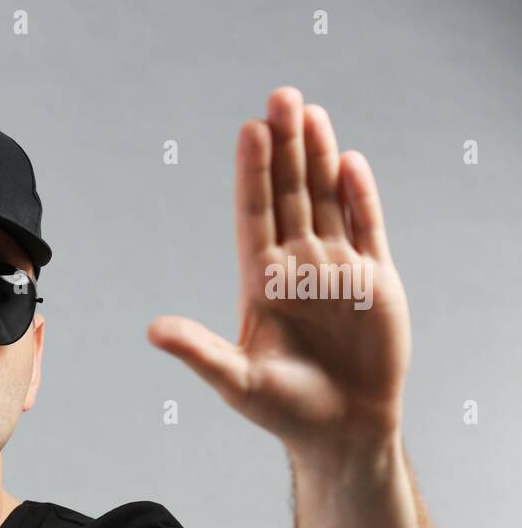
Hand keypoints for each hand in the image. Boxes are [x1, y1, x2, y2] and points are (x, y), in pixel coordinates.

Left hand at [148, 87, 410, 471]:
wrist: (342, 430)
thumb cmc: (284, 410)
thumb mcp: (236, 380)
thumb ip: (199, 351)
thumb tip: (152, 331)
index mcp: (261, 282)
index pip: (254, 215)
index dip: (253, 174)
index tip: (250, 131)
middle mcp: (297, 265)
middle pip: (289, 195)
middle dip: (286, 148)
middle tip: (281, 97)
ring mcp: (336, 268)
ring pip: (326, 200)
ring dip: (319, 158)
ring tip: (310, 112)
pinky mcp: (375, 279)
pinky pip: (367, 227)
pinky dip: (360, 196)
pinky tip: (349, 162)